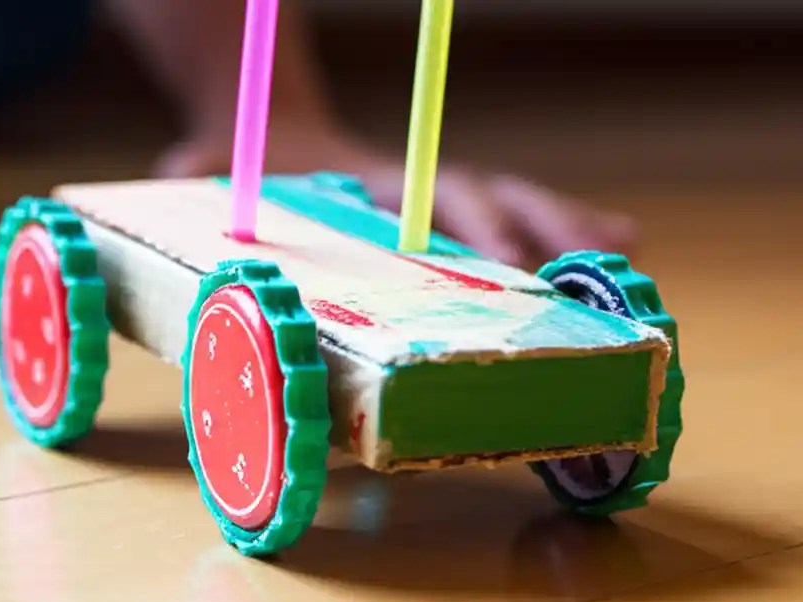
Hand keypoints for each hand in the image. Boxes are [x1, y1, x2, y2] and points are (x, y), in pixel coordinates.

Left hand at [155, 129, 636, 268]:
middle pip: (486, 196)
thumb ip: (199, 166)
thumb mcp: (217, 160)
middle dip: (535, 230)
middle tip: (582, 265)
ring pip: (514, 206)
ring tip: (624, 257)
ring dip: (566, 229)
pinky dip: (565, 230)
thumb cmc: (248, 159)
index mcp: (367, 176)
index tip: (498, 248)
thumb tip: (178, 166)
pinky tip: (620, 243)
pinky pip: (515, 223)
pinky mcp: (449, 222)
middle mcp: (413, 186)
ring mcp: (437, 203)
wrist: (272, 135)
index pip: (423, 190)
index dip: (462, 219)